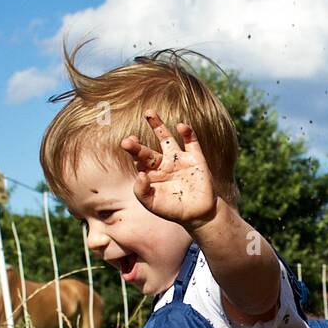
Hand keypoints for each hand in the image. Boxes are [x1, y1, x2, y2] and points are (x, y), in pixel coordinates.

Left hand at [120, 109, 217, 227]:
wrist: (199, 214)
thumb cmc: (173, 210)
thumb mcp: (152, 204)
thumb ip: (141, 190)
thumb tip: (140, 173)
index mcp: (153, 174)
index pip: (139, 160)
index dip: (133, 152)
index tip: (127, 145)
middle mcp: (164, 164)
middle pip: (148, 151)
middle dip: (137, 145)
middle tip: (128, 140)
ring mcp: (180, 160)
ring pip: (167, 138)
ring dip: (158, 125)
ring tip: (148, 112)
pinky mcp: (196, 159)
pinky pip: (191, 142)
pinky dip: (187, 133)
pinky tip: (181, 126)